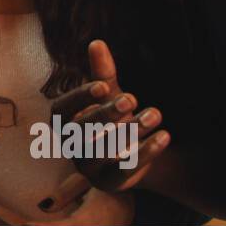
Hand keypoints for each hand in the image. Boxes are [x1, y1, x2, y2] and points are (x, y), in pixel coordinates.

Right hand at [40, 40, 169, 211]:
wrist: (133, 151)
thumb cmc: (114, 117)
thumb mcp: (110, 95)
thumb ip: (102, 73)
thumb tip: (97, 42)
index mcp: (62, 123)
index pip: (61, 110)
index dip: (79, 98)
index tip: (103, 86)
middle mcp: (70, 146)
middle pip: (81, 131)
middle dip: (106, 114)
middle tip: (132, 98)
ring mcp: (87, 168)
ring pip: (103, 151)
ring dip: (130, 132)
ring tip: (155, 114)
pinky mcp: (109, 183)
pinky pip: (125, 169)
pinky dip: (146, 152)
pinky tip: (164, 136)